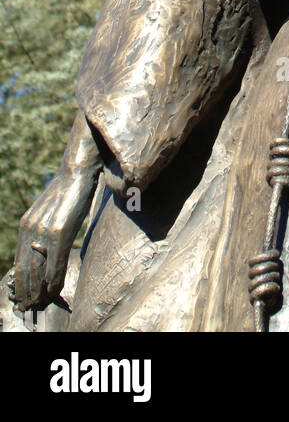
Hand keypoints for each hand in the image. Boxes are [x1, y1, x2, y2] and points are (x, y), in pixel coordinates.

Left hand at [13, 169, 91, 311]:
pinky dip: (53, 280)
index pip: (18, 263)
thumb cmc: (68, 192)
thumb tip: (43, 250)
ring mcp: (44, 231)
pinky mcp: (59, 231)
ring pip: (36, 271)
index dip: (20, 284)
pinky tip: (54, 290)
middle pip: (24, 271)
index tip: (25, 298)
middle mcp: (30, 230)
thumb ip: (43, 231)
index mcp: (26, 226)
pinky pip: (54, 263)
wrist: (77, 171)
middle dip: (26, 292)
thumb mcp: (49, 213)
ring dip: (38, 291)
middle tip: (30, 308)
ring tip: (41, 303)